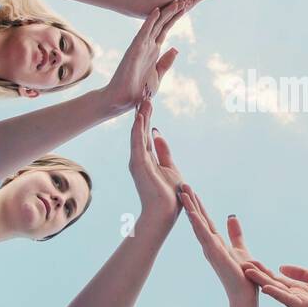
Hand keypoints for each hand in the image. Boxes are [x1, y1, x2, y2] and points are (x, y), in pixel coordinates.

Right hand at [103, 0, 188, 110]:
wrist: (122, 99)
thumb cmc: (138, 90)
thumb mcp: (157, 75)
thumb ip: (166, 62)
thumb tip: (175, 49)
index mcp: (153, 50)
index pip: (166, 29)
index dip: (175, 17)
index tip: (186, 5)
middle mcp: (147, 45)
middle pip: (162, 23)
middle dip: (174, 10)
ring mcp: (141, 46)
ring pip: (155, 25)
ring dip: (166, 12)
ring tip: (177, 0)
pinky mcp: (135, 49)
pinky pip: (144, 32)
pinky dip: (150, 21)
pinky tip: (157, 10)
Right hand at [128, 99, 183, 219]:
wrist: (164, 214)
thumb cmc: (169, 195)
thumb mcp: (169, 168)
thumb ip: (163, 151)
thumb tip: (158, 134)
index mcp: (146, 158)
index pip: (145, 133)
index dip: (147, 116)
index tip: (148, 99)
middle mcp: (139, 158)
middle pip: (140, 130)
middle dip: (143, 112)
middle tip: (144, 92)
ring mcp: (137, 162)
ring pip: (138, 134)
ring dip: (141, 117)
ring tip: (143, 99)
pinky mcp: (139, 166)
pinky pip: (138, 144)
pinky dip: (138, 130)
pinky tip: (140, 117)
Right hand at [178, 183, 267, 302]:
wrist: (244, 294)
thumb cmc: (242, 275)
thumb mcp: (239, 248)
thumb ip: (234, 233)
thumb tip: (231, 217)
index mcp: (214, 242)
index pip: (204, 219)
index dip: (197, 204)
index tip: (189, 189)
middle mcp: (209, 244)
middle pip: (198, 218)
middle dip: (190, 201)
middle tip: (182, 184)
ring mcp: (211, 249)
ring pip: (198, 224)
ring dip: (191, 208)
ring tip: (183, 193)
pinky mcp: (216, 254)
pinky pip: (205, 236)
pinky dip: (198, 224)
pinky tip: (193, 213)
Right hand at [242, 264, 307, 306]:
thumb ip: (300, 273)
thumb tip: (281, 267)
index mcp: (299, 288)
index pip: (277, 279)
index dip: (263, 270)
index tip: (248, 262)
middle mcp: (296, 297)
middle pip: (273, 284)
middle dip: (257, 275)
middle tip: (240, 266)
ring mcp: (300, 304)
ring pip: (278, 291)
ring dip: (263, 283)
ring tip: (248, 273)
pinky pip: (290, 300)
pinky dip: (278, 294)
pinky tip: (267, 287)